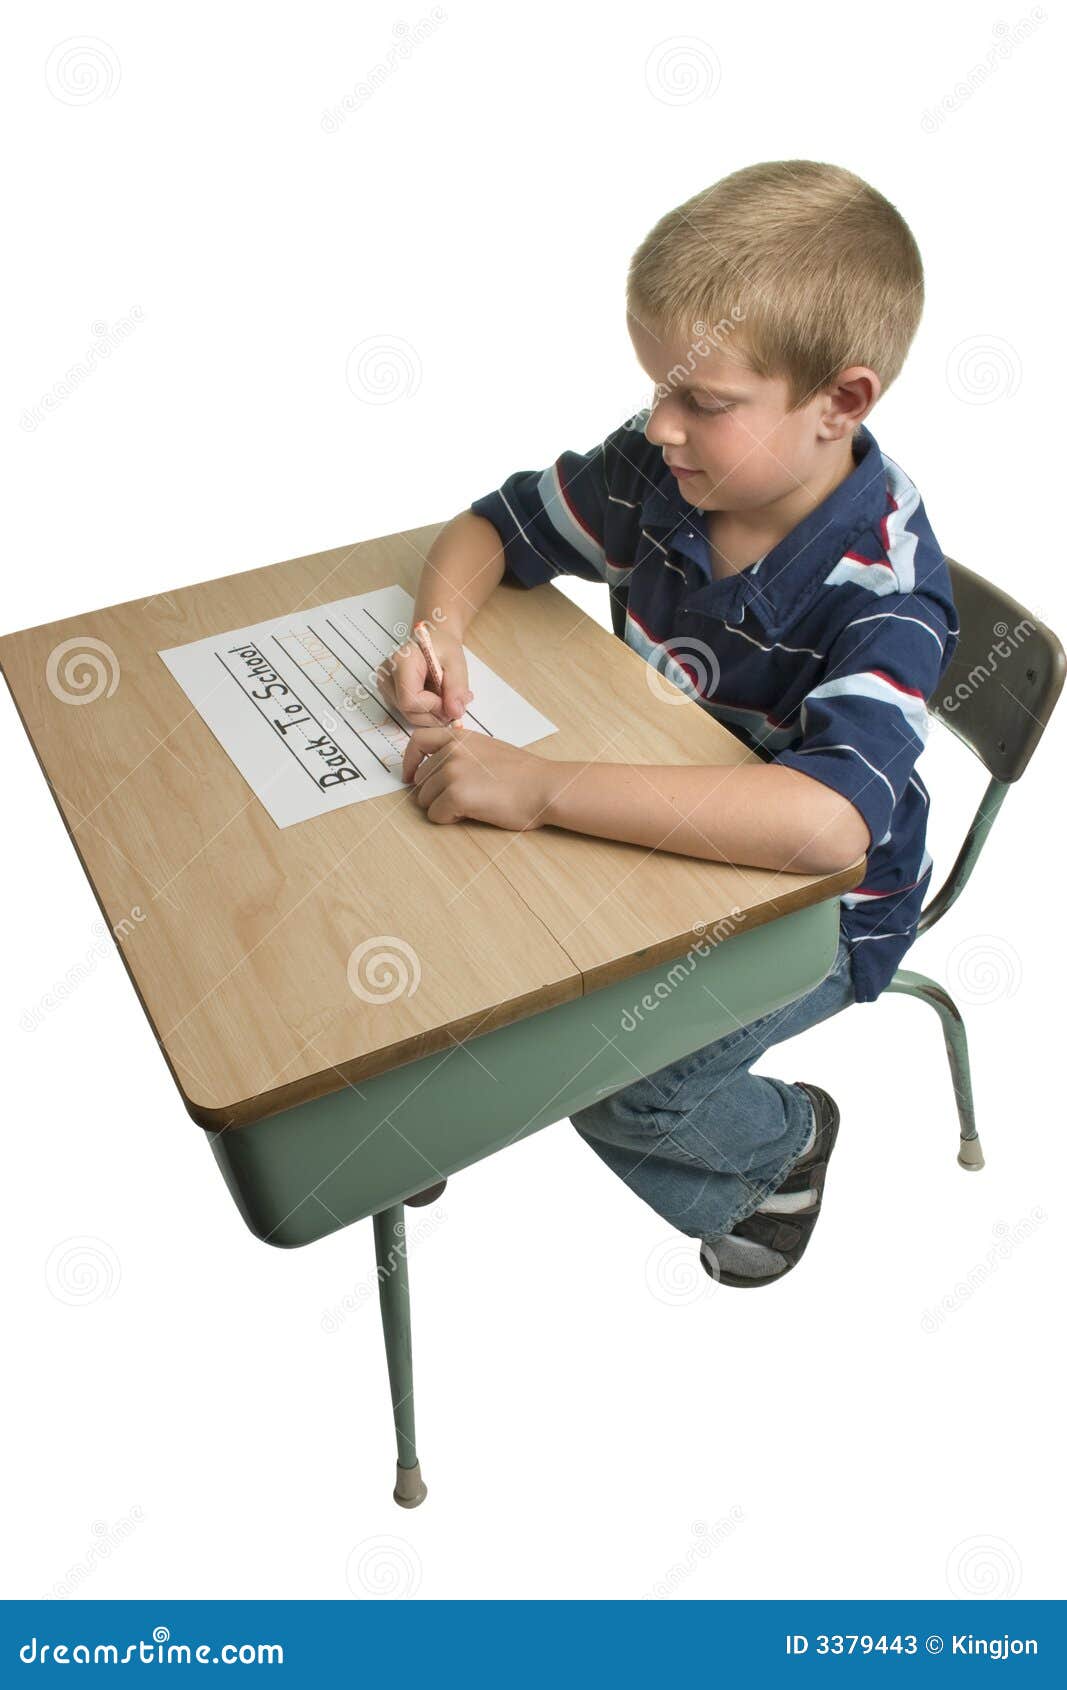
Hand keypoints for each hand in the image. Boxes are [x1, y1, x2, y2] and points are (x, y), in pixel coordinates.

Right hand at [376, 625, 472, 726]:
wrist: (434, 641)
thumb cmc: (442, 647)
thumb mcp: (456, 663)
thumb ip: (457, 688)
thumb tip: (455, 713)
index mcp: (402, 662)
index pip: (410, 700)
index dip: (433, 707)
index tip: (451, 702)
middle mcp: (388, 674)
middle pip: (409, 711)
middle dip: (435, 713)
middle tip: (454, 703)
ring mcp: (386, 685)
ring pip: (410, 715)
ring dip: (433, 713)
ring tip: (447, 697)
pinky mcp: (390, 693)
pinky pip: (409, 712)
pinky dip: (427, 711)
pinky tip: (436, 698)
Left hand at [401, 724, 556, 830]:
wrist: (544, 786)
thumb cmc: (524, 775)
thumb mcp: (488, 750)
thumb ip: (463, 753)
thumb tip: (440, 770)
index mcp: (459, 737)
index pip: (418, 740)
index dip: (409, 761)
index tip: (409, 776)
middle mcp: (451, 751)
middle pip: (420, 780)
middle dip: (435, 793)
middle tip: (460, 800)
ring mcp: (451, 772)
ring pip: (426, 800)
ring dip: (443, 807)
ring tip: (472, 805)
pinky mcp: (455, 795)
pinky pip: (436, 815)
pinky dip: (450, 820)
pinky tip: (473, 813)